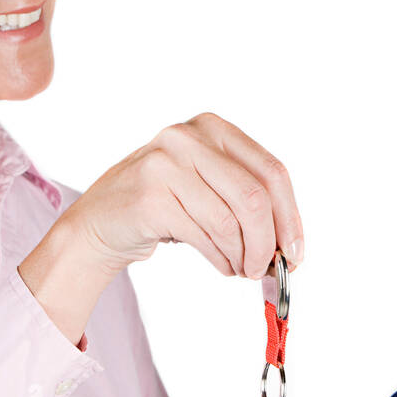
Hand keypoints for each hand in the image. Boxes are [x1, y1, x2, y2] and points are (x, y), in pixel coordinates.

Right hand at [63, 112, 303, 279]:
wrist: (101, 221)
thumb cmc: (164, 205)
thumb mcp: (209, 186)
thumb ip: (247, 202)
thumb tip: (289, 244)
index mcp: (214, 128)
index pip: (271, 171)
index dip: (290, 216)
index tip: (295, 251)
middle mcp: (190, 138)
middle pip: (254, 197)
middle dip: (268, 242)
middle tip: (268, 268)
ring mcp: (165, 164)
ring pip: (230, 222)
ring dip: (242, 256)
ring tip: (239, 267)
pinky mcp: (149, 197)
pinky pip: (204, 237)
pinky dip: (221, 259)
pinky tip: (222, 264)